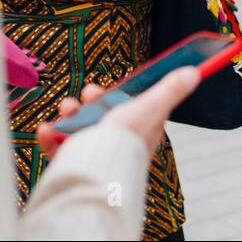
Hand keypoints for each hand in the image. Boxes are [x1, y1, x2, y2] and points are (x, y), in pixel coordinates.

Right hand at [35, 66, 200, 155]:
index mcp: (136, 131)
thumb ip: (170, 89)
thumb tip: (194, 72)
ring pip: (77, 130)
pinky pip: (58, 148)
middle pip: (100, 118)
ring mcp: (94, 154)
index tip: (101, 87)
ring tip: (65, 110)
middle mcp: (116, 143)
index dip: (113, 95)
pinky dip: (50, 137)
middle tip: (87, 95)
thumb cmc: (128, 140)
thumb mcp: (150, 107)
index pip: (127, 110)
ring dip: (68, 116)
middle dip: (88, 102)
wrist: (101, 169)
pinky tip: (46, 129)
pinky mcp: (74, 165)